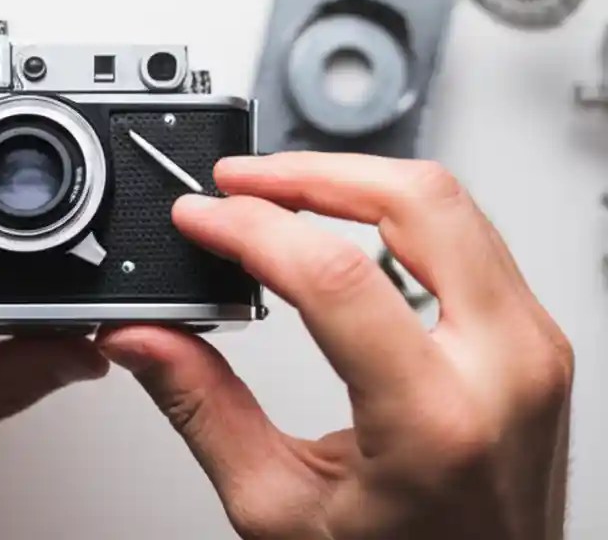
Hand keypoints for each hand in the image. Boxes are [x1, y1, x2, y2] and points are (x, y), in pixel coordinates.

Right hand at [100, 153, 572, 539]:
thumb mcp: (279, 506)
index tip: (201, 217)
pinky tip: (340, 219)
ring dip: (355, 179)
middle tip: (241, 180)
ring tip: (279, 190)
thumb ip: (202, 410)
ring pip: (452, 203)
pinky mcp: (533, 338)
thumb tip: (144, 338)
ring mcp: (531, 347)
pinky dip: (395, 211)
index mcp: (437, 422)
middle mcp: (506, 370)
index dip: (253, 229)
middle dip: (314, 171)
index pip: (338, 277)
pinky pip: (469, 236)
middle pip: (418, 203)